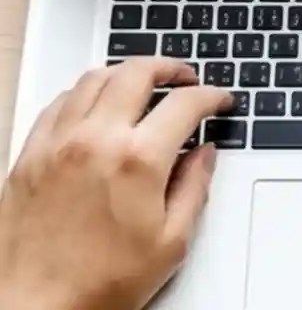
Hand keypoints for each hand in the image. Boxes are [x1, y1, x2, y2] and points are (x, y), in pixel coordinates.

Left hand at [0, 58, 231, 309]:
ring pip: (94, 79)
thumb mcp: (171, 242)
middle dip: (170, 68)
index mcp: (139, 161)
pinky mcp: (29, 155)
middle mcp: (96, 141)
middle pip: (137, 73)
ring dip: (126, 73)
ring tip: (143, 83)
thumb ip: (195, 188)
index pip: (185, 103)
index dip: (212, 96)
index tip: (219, 100)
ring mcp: (57, 144)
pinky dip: (84, 93)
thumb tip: (204, 155)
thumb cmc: (98, 284)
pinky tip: (96, 106)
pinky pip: (58, 103)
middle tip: (185, 77)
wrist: (33, 307)